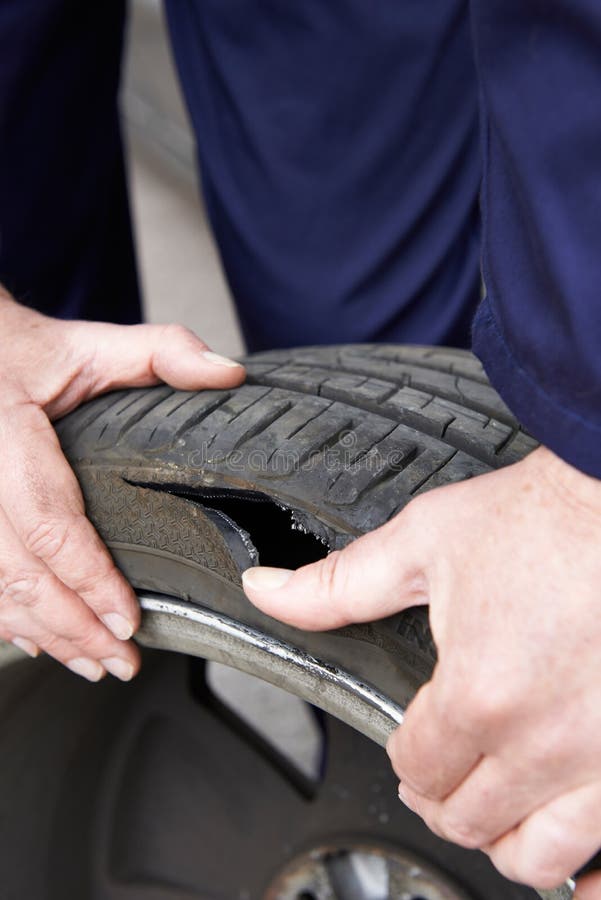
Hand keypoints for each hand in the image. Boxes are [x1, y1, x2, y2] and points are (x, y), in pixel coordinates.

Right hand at [0, 289, 243, 680]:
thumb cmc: (29, 355)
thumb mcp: (93, 345)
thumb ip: (163, 353)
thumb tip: (228, 376)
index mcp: (6, 436)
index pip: (48, 522)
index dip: (87, 578)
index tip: (126, 618)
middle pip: (20, 572)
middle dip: (74, 626)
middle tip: (122, 661)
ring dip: (47, 634)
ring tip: (94, 664)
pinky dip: (14, 620)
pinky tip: (44, 643)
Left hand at [243, 446, 600, 890]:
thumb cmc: (544, 516)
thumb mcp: (425, 541)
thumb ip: (339, 584)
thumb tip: (267, 592)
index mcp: (478, 693)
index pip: (416, 765)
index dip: (403, 751)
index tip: (411, 738)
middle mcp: (542, 742)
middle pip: (466, 818)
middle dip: (437, 795)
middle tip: (436, 770)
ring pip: (535, 855)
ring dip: (499, 837)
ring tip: (490, 805)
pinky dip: (583, 872)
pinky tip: (569, 856)